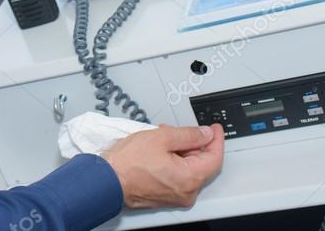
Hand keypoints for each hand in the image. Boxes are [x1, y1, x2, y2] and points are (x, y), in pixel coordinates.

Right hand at [101, 123, 223, 208]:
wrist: (108, 180)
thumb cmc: (128, 162)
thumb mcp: (162, 137)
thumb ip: (189, 134)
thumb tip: (205, 134)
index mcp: (189, 178)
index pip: (214, 157)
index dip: (216, 139)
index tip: (215, 129)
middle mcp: (186, 192)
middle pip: (203, 164)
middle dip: (195, 144)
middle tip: (184, 130)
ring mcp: (176, 197)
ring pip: (190, 170)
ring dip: (183, 152)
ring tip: (166, 138)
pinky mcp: (166, 197)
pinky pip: (179, 177)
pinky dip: (175, 162)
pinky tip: (162, 151)